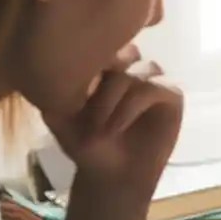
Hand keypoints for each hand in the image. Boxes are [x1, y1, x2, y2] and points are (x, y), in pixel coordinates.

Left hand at [41, 44, 183, 200]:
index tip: (70, 89)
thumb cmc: (85, 143)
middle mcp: (131, 68)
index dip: (87, 61)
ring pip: (136, 72)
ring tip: (99, 125)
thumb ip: (52, 89)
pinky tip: (115, 126)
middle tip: (83, 103)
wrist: (111, 176)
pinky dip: (131, 107)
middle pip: (121, 52)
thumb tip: (49, 62)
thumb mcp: (57, 116)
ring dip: (113, 97)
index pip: (100, 43)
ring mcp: (152, 80)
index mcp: (104, 64)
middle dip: (102, 77)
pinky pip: (154, 88)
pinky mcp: (171, 97)